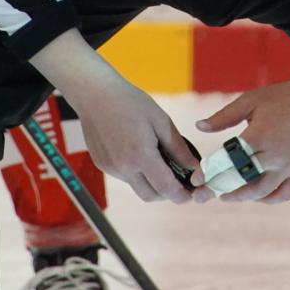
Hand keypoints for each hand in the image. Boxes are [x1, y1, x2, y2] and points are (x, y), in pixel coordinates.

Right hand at [68, 77, 197, 204]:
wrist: (95, 93)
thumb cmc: (130, 102)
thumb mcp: (161, 121)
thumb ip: (179, 148)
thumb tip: (194, 167)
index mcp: (140, 155)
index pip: (166, 189)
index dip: (181, 195)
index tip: (190, 193)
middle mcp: (123, 167)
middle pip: (150, 196)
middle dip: (167, 193)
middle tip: (178, 180)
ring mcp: (110, 168)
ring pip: (136, 187)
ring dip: (150, 182)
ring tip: (157, 160)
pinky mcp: (102, 164)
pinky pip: (124, 177)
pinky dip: (135, 172)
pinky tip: (137, 151)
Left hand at [190, 41, 289, 204]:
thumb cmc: (281, 98)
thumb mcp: (250, 101)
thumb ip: (224, 116)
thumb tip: (198, 127)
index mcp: (260, 135)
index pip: (229, 159)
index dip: (211, 171)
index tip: (197, 179)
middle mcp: (276, 154)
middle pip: (243, 179)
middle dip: (221, 188)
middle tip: (206, 192)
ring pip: (262, 192)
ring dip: (242, 197)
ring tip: (226, 195)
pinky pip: (284, 194)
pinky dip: (268, 199)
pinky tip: (255, 196)